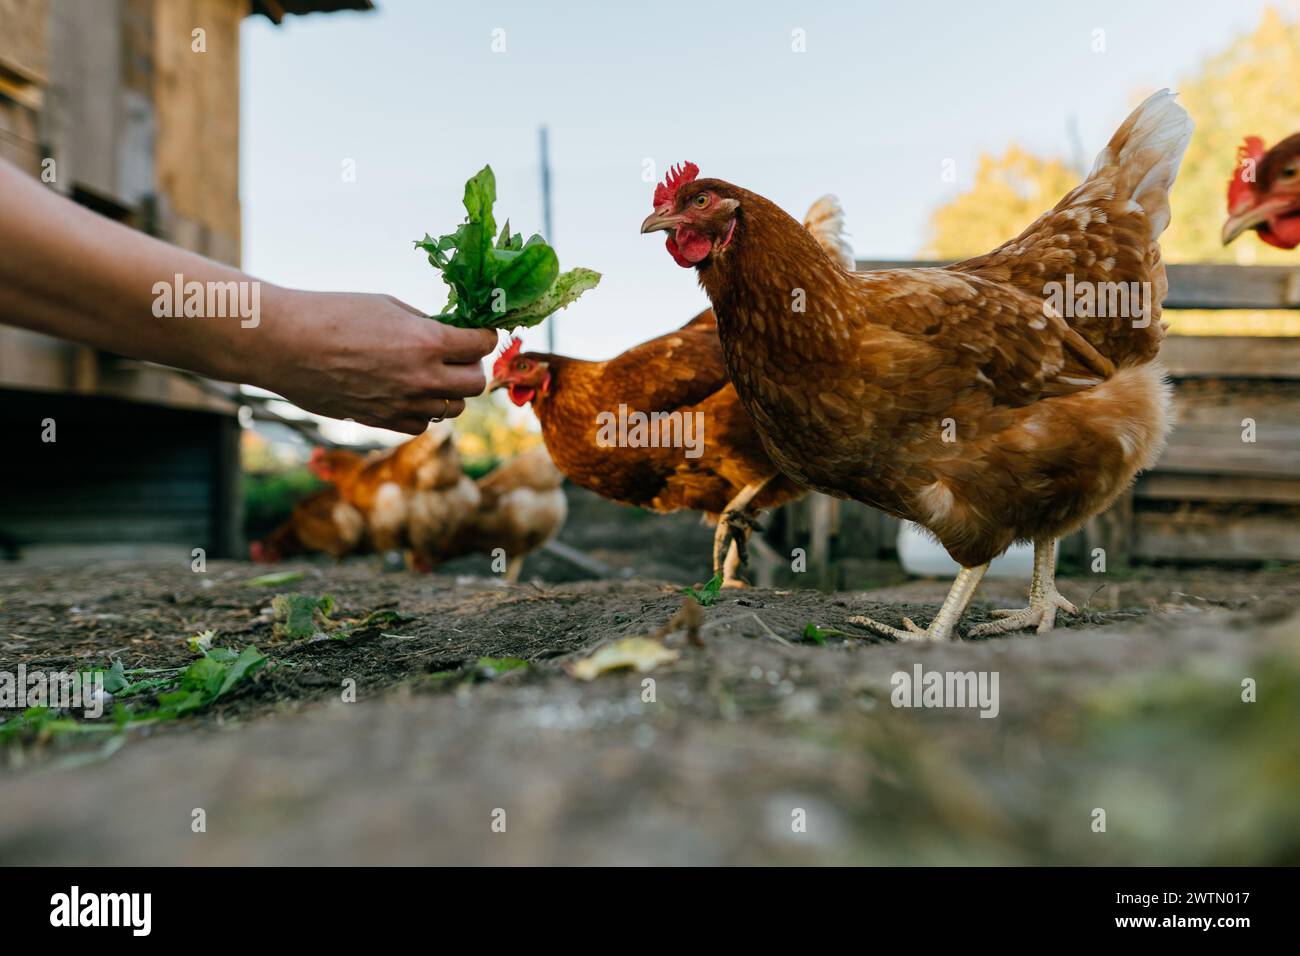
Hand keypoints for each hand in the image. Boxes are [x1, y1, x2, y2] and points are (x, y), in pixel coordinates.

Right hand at [259, 289, 498, 433]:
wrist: (285, 344)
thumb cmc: (332, 314)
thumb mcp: (388, 306)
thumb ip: (425, 324)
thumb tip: (452, 334)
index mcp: (426, 342)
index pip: (481, 345)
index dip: (483, 336)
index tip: (477, 333)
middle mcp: (421, 378)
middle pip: (475, 384)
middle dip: (472, 367)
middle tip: (458, 356)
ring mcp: (403, 404)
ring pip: (453, 409)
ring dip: (449, 392)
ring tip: (431, 375)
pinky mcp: (382, 421)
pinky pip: (422, 423)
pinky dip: (423, 410)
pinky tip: (407, 392)